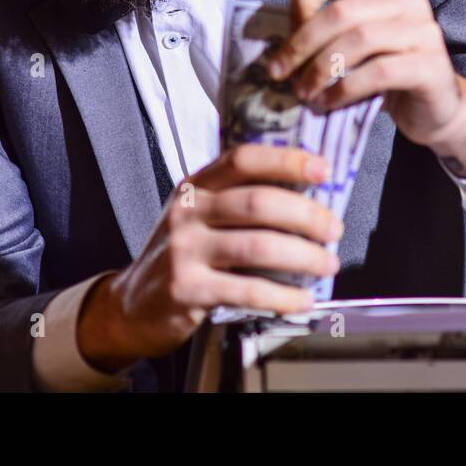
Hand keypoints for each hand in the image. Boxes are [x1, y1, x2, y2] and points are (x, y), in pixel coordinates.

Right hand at [76, 144, 342, 372]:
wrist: (131, 306)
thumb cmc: (182, 255)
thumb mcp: (200, 215)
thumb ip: (239, 199)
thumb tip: (310, 195)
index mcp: (196, 186)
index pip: (244, 159)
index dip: (287, 160)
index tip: (324, 170)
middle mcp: (188, 212)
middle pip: (258, 202)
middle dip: (307, 216)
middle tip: (335, 230)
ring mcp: (184, 250)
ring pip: (258, 246)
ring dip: (304, 257)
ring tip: (328, 265)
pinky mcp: (186, 289)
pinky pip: (247, 290)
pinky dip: (283, 296)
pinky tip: (302, 300)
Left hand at [269, 0, 465, 179]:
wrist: (436, 111)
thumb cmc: (387, 77)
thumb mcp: (355, 47)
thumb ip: (327, 33)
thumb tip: (277, 45)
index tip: (285, 36)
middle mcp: (408, 1)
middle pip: (342, 11)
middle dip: (302, 44)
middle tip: (280, 74)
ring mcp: (424, 31)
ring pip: (359, 40)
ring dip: (321, 69)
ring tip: (304, 93)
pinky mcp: (431, 66)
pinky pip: (379, 72)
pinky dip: (345, 89)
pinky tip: (329, 103)